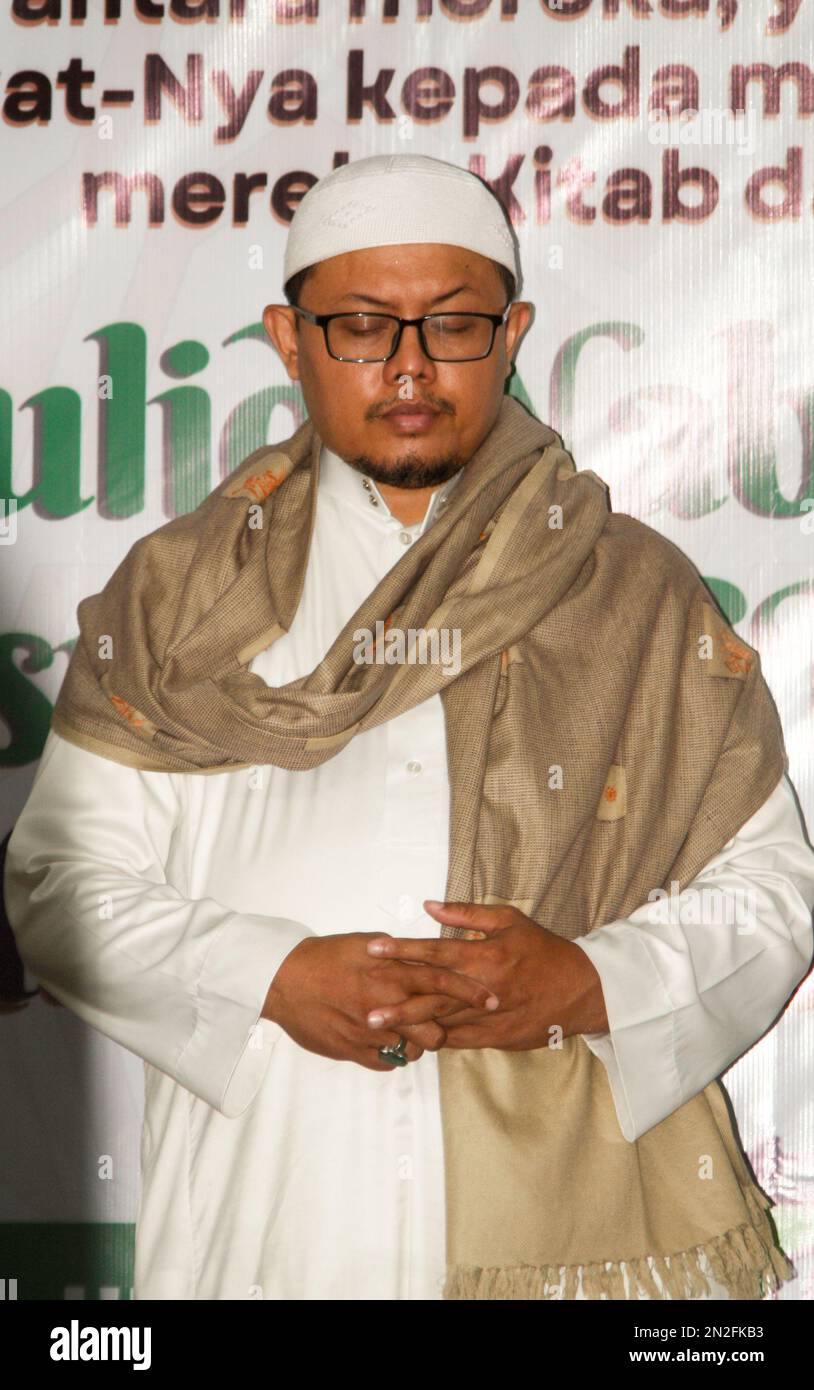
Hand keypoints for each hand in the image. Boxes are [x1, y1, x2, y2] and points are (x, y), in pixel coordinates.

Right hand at [262, 930, 500, 1070]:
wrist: (283, 980)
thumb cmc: (324, 957)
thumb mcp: (365, 944)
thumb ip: (397, 951)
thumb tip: (422, 950)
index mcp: (390, 972)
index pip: (442, 982)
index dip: (470, 991)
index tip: (492, 998)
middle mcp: (384, 1004)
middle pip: (434, 1026)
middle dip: (444, 1026)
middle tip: (450, 1024)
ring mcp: (369, 1032)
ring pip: (413, 1049)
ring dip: (418, 1042)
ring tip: (412, 1032)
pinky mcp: (354, 1052)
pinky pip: (387, 1062)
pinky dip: (392, 1054)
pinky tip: (388, 1042)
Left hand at [364, 900, 608, 1049]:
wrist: (581, 989)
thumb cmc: (542, 949)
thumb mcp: (509, 920)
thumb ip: (467, 914)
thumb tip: (429, 905)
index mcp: (485, 956)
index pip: (435, 952)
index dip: (402, 951)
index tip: (373, 950)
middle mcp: (482, 989)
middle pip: (432, 997)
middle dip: (397, 1003)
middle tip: (365, 1009)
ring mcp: (489, 1017)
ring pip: (443, 1023)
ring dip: (410, 1025)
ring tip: (378, 1029)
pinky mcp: (496, 1037)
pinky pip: (459, 1041)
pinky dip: (435, 1040)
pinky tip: (412, 1042)